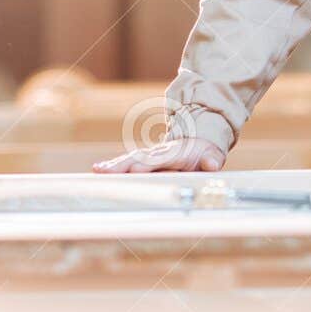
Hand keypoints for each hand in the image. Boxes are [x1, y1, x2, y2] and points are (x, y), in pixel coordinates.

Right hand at [92, 137, 225, 173]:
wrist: (197, 139)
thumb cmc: (204, 152)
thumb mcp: (212, 154)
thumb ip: (212, 159)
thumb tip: (212, 164)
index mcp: (176, 153)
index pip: (161, 159)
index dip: (150, 164)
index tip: (137, 170)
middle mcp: (159, 153)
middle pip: (140, 159)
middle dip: (124, 166)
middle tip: (108, 172)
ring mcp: (149, 156)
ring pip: (129, 160)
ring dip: (114, 166)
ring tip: (98, 171)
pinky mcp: (143, 161)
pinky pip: (126, 164)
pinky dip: (112, 167)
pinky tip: (98, 170)